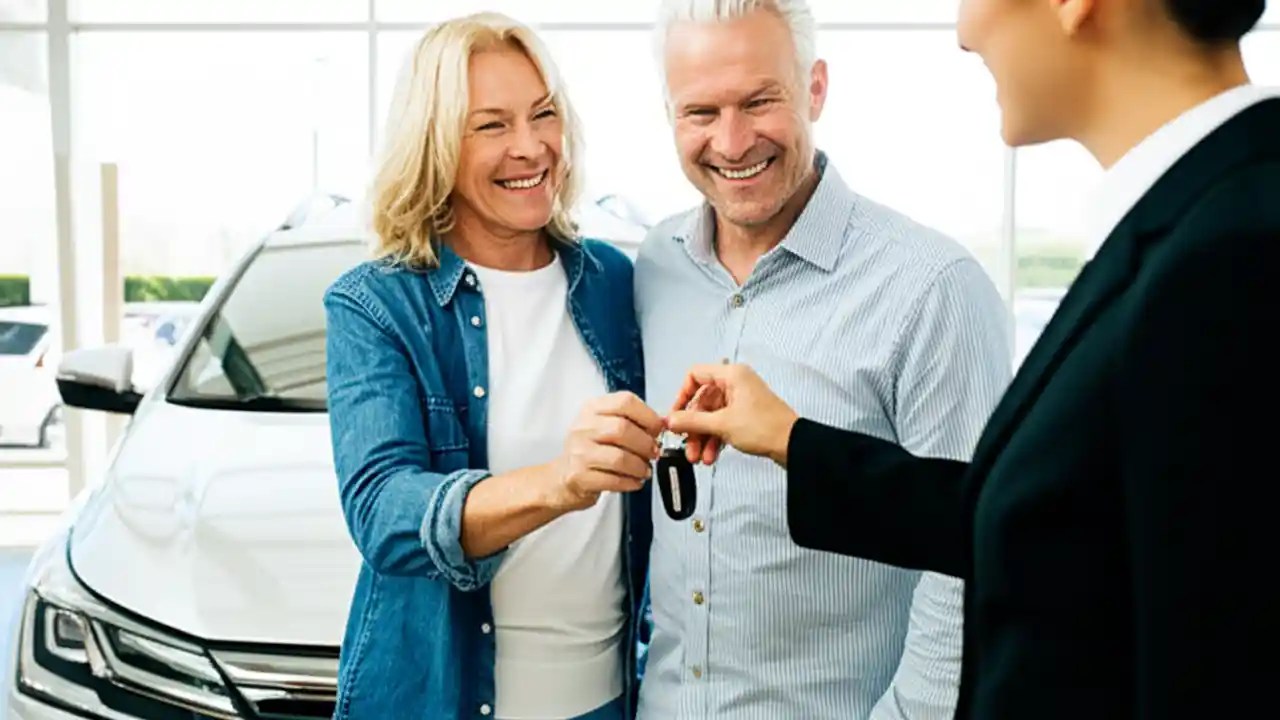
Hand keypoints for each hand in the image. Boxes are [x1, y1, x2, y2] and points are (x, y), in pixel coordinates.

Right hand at [545, 391, 663, 511]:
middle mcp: (582, 427)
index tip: (658, 429)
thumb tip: (662, 425)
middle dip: (645, 444)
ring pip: (620, 458)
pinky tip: (634, 481)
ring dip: (640, 466)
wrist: (562, 478)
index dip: (648, 416)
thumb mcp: (605, 425)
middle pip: (623, 429)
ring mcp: (578, 452)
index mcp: (592, 409)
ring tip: (644, 470)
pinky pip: (613, 480)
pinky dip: (631, 482)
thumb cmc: (591, 450)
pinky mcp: (579, 477)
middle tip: (653, 453)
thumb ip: (631, 421)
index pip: (625, 402)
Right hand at [665, 363, 798, 466]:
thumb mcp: (722, 424)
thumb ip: (692, 421)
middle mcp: (736, 384)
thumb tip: (670, 420)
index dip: (682, 395)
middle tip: (685, 444)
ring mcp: (742, 400)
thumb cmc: (766, 427)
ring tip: (697, 457)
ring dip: (702, 437)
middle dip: (693, 426)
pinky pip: (722, 424)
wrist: (793, 445)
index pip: (696, 375)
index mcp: (732, 375)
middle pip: (702, 401)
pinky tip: (710, 456)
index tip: (676, 414)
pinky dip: (714, 439)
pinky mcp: (746, 416)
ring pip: (711, 416)